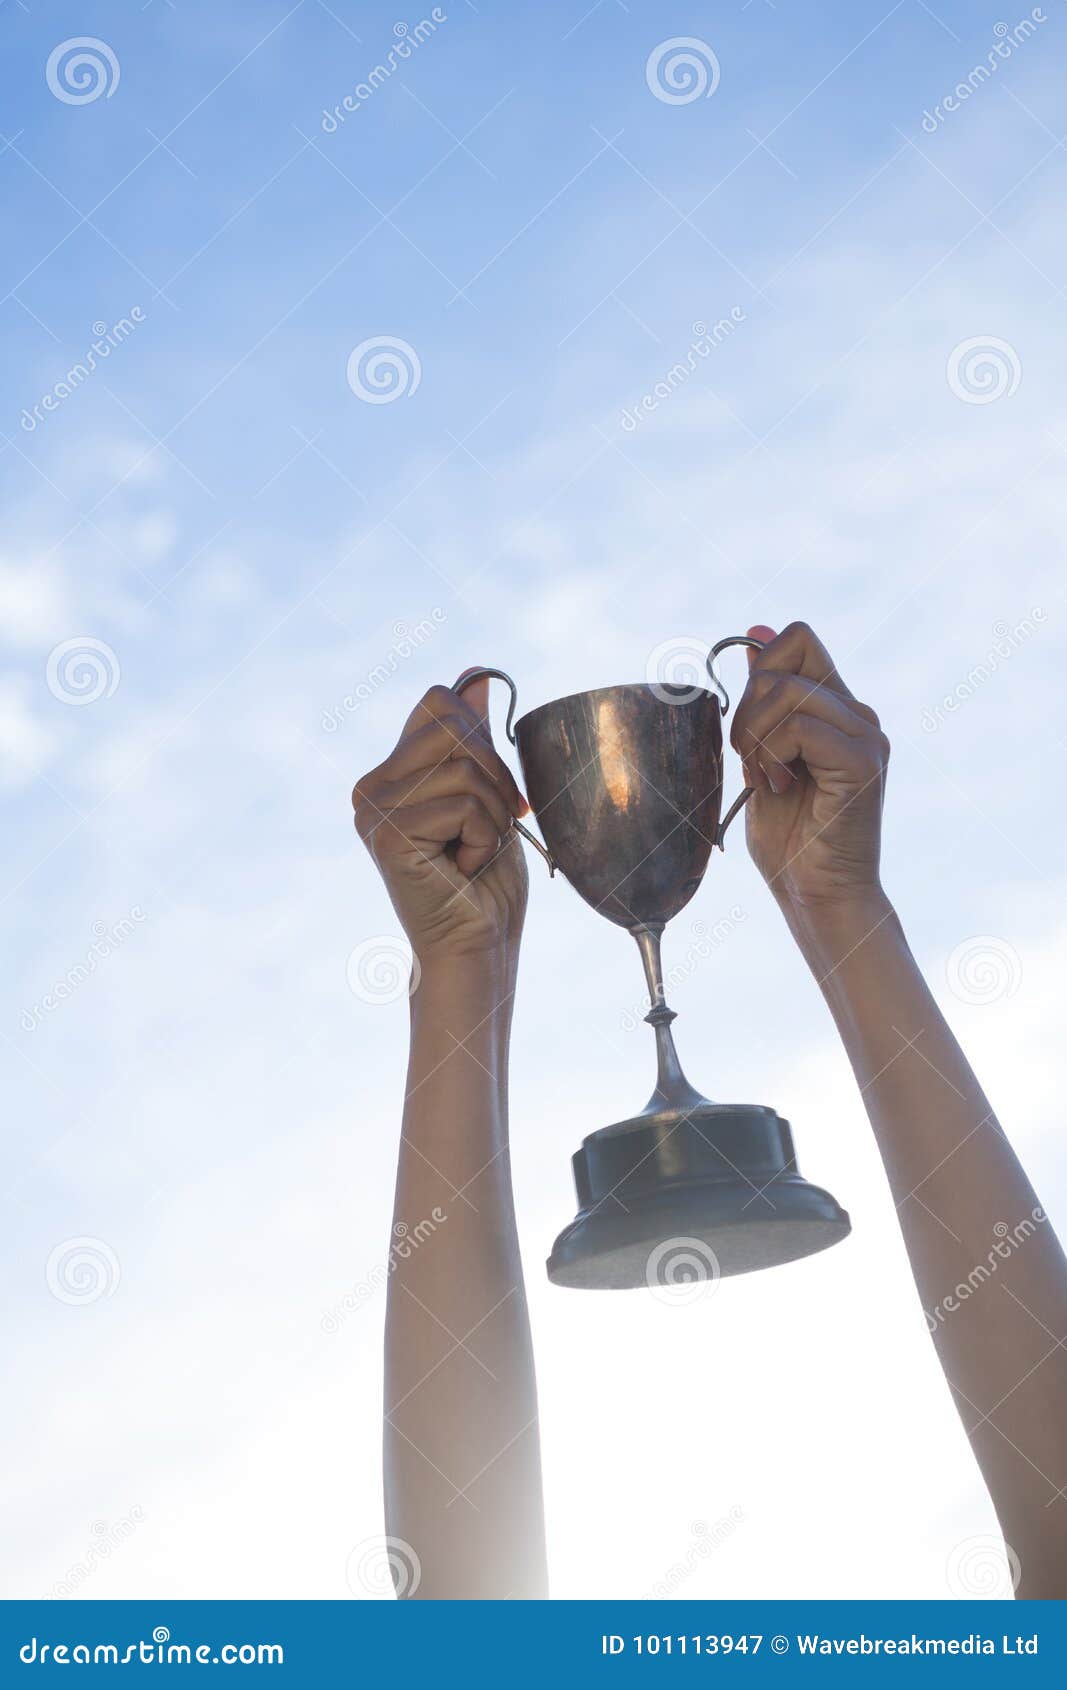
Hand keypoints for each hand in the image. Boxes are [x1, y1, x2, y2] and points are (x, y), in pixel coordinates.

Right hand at [353, 676, 528, 961]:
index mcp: (391, 772)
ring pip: (464, 769)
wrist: (480, 946)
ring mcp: (373, 811)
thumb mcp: (488, 794)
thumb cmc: (487, 881)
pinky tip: (462, 869)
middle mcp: (371, 787)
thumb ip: (473, 738)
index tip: (501, 794)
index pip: (440, 704)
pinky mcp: (387, 835)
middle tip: (495, 826)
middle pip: (453, 726)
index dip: (484, 740)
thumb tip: (473, 675)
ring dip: (492, 815)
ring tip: (474, 851)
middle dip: (496, 776)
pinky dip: (482, 839)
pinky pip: (461, 805)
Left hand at [729, 622, 889, 914]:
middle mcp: (858, 714)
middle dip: (746, 710)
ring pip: (786, 692)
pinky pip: (800, 727)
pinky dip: (773, 756)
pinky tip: (780, 788)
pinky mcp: (863, 762)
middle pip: (783, 660)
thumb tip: (755, 629)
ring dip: (756, 739)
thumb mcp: (762, 754)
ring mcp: (866, 736)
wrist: (815, 894)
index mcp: (835, 708)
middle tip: (753, 763)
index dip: (758, 667)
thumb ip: (764, 697)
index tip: (748, 727)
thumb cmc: (789, 837)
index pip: (797, 639)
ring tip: (768, 780)